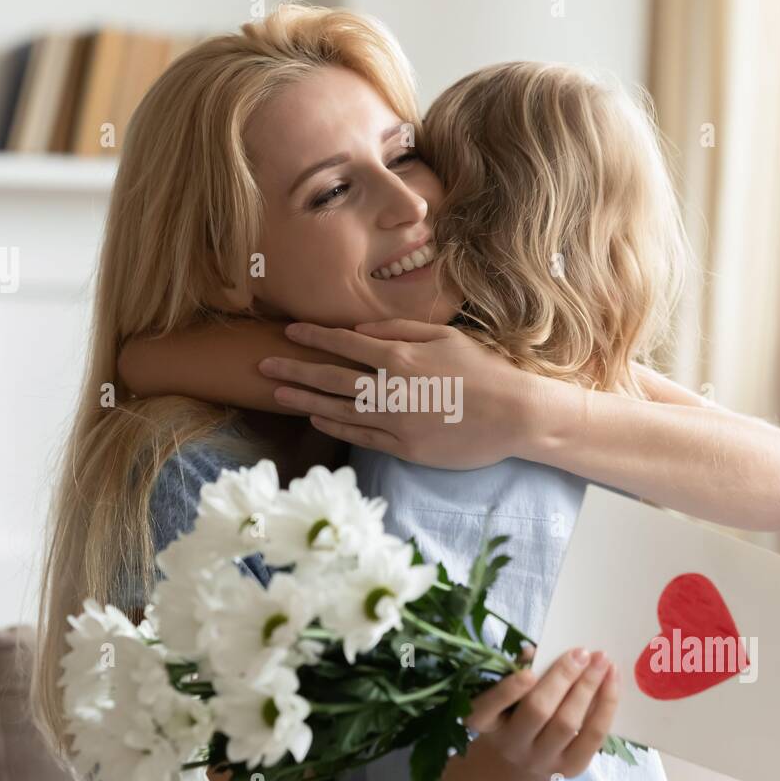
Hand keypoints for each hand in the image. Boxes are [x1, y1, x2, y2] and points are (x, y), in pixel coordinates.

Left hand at [258, 319, 540, 469]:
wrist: (516, 415)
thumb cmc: (485, 370)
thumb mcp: (446, 337)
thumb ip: (400, 331)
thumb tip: (361, 331)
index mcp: (403, 358)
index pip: (346, 345)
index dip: (314, 337)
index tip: (288, 331)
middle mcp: (393, 391)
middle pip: (332, 379)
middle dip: (295, 370)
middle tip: (263, 365)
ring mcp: (397, 423)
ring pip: (341, 410)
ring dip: (306, 401)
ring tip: (277, 394)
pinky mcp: (406, 449)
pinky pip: (362, 437)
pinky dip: (336, 427)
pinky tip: (316, 419)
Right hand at [464, 645, 618, 780]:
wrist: (518, 766)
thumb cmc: (512, 716)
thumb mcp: (504, 695)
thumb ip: (517, 669)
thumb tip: (537, 652)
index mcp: (485, 722)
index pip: (491, 706)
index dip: (510, 690)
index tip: (529, 672)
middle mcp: (511, 745)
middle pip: (538, 711)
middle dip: (563, 677)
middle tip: (583, 653)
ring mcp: (541, 761)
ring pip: (568, 723)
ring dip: (589, 688)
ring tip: (603, 663)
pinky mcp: (570, 769)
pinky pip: (593, 736)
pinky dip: (606, 706)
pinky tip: (612, 682)